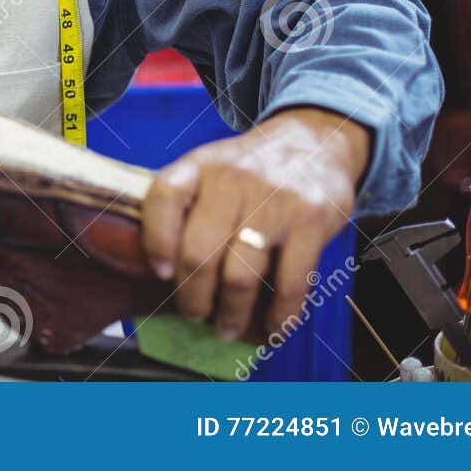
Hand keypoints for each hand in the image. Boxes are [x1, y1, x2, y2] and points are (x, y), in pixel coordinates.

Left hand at [140, 107, 370, 340]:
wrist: (314, 142)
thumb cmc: (249, 170)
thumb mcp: (210, 168)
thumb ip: (186, 205)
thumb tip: (164, 272)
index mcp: (200, 165)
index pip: (164, 198)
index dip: (156, 241)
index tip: (160, 274)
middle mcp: (233, 179)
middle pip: (200, 251)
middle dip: (193, 297)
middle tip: (194, 315)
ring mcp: (275, 200)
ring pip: (241, 275)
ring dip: (232, 313)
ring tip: (227, 328)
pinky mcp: (311, 220)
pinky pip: (291, 282)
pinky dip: (280, 314)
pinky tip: (274, 327)